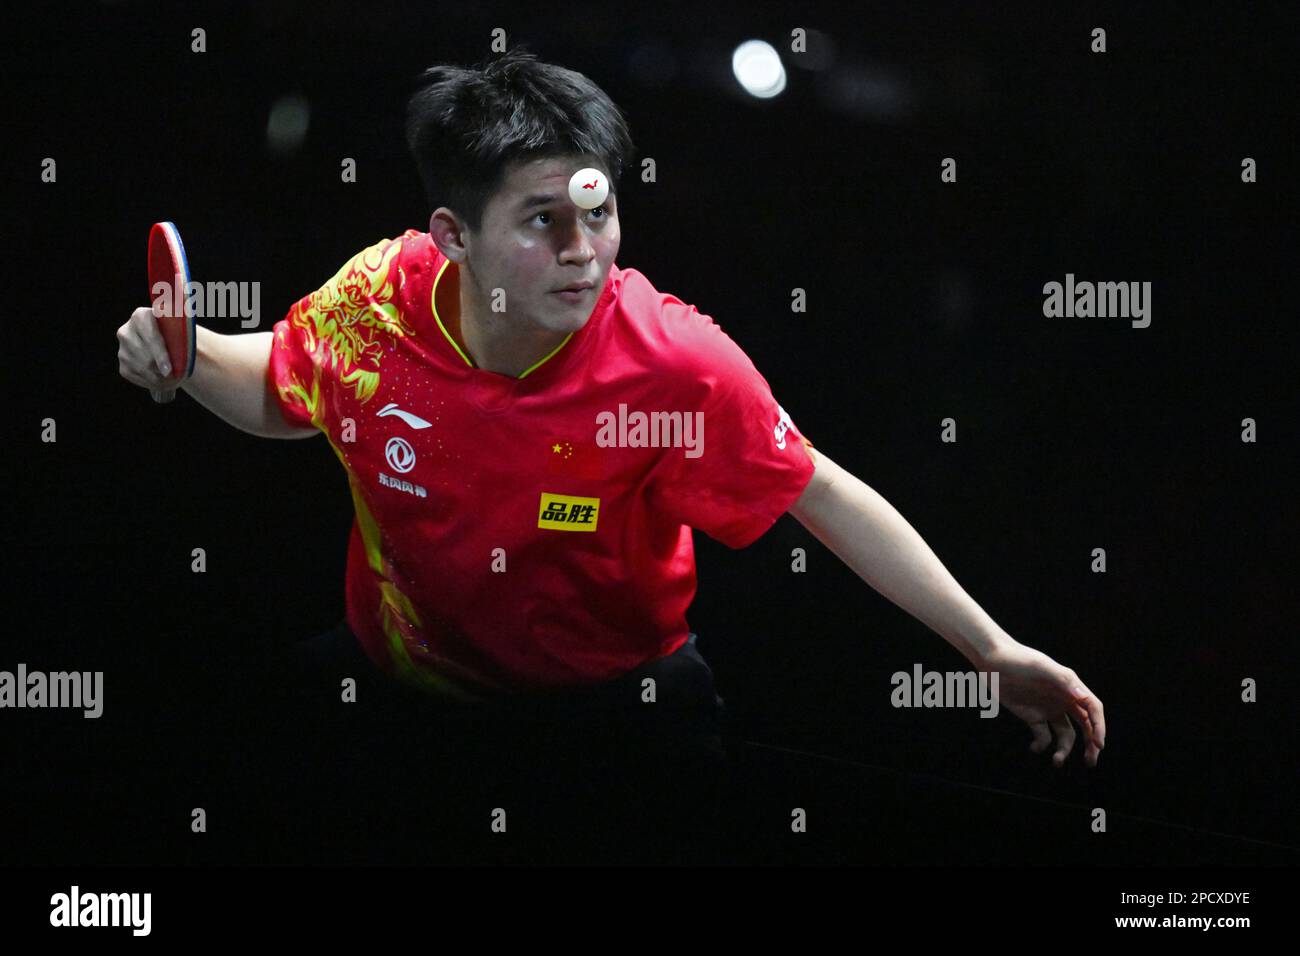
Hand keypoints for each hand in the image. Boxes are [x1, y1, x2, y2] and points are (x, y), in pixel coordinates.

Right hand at [116, 306, 176, 400]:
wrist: (169, 346)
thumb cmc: (177, 335)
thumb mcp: (180, 327)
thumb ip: (181, 323)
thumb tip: (183, 314)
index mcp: (141, 316)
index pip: (150, 337)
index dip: (160, 355)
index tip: (169, 370)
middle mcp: (126, 331)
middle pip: (145, 357)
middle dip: (162, 370)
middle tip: (178, 378)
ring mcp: (122, 350)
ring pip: (141, 369)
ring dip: (159, 379)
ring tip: (175, 381)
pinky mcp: (123, 366)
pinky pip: (137, 378)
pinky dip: (153, 383)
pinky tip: (164, 383)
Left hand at [978, 639, 1105, 767]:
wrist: (992, 660)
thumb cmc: (1018, 659)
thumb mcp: (1041, 667)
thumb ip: (1063, 681)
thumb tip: (1083, 697)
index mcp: (1070, 686)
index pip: (1092, 709)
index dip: (1099, 727)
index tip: (1098, 745)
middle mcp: (1063, 699)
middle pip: (1085, 725)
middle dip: (1090, 744)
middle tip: (1090, 762)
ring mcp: (1048, 708)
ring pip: (1065, 734)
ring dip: (1064, 750)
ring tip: (1057, 761)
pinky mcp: (1032, 716)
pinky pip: (1043, 736)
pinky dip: (1041, 745)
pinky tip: (1034, 748)